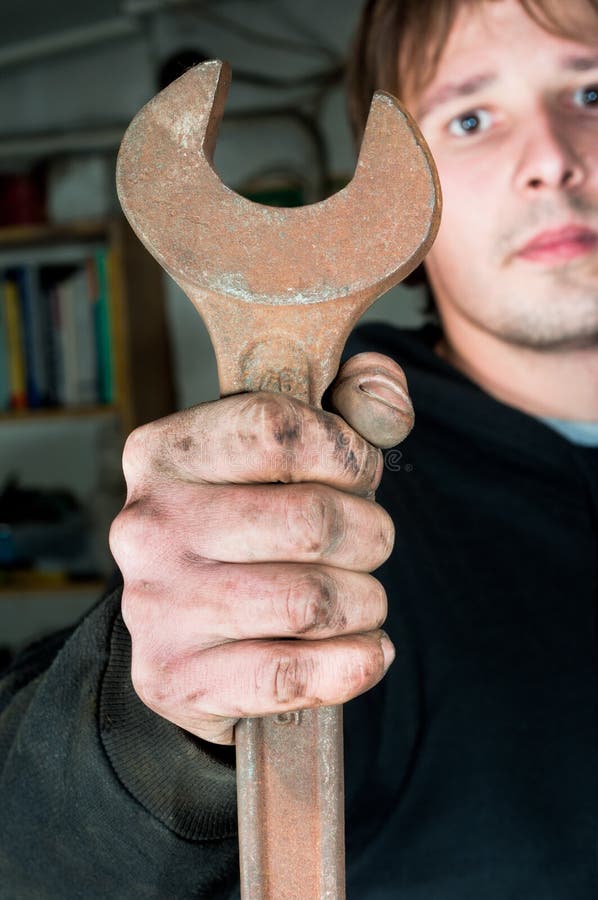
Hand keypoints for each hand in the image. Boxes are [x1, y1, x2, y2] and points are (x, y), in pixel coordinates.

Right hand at [109, 352, 412, 743]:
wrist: (191, 639)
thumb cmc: (254, 527)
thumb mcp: (289, 452)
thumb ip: (352, 402)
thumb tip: (386, 409)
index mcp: (164, 453)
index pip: (276, 429)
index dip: (346, 451)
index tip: (358, 472)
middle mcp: (148, 526)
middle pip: (310, 521)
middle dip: (371, 534)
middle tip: (369, 542)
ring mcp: (157, 607)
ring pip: (313, 601)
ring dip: (366, 602)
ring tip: (360, 599)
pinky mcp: (178, 679)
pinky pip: (299, 675)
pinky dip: (357, 662)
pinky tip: (363, 649)